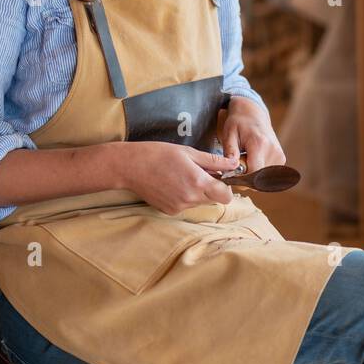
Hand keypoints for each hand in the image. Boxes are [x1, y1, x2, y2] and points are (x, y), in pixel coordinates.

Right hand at [119, 140, 243, 214]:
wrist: (130, 167)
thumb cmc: (158, 154)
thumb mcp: (188, 152)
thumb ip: (213, 161)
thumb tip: (233, 164)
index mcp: (198, 183)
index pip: (226, 196)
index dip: (226, 187)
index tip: (219, 176)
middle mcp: (190, 199)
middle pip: (213, 199)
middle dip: (211, 188)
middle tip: (198, 171)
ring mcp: (179, 207)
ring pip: (199, 202)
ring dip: (197, 192)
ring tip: (181, 175)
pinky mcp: (170, 211)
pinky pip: (186, 205)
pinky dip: (184, 196)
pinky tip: (172, 183)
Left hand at [216, 98, 284, 175]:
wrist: (253, 114)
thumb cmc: (238, 123)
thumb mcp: (229, 134)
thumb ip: (230, 152)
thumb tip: (231, 169)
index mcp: (260, 144)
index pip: (253, 173)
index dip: (241, 178)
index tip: (231, 174)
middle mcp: (273, 151)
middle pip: (258, 177)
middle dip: (245, 176)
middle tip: (236, 164)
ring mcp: (280, 155)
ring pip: (263, 177)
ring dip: (252, 173)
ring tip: (245, 159)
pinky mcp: (281, 158)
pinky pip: (267, 174)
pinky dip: (258, 170)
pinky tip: (252, 159)